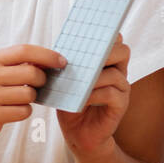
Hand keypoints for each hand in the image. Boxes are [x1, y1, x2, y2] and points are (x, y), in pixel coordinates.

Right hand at [0, 43, 66, 141]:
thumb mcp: (0, 70)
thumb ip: (22, 62)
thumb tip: (55, 59)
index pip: (24, 51)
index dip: (47, 55)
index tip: (62, 62)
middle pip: (31, 73)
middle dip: (42, 80)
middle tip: (38, 84)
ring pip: (29, 94)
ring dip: (32, 98)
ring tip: (22, 98)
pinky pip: (24, 112)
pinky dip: (25, 111)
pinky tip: (15, 109)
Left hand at [56, 33, 130, 156]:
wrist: (78, 133)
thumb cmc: (70, 104)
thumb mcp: (61, 81)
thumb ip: (57, 66)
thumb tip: (40, 53)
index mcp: (105, 62)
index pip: (114, 40)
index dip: (106, 34)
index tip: (92, 29)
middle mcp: (118, 72)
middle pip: (122, 51)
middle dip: (104, 51)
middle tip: (85, 56)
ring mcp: (121, 89)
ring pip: (114, 73)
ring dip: (92, 77)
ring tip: (75, 83)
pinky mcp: (121, 105)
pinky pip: (111, 93)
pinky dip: (93, 94)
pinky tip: (80, 99)